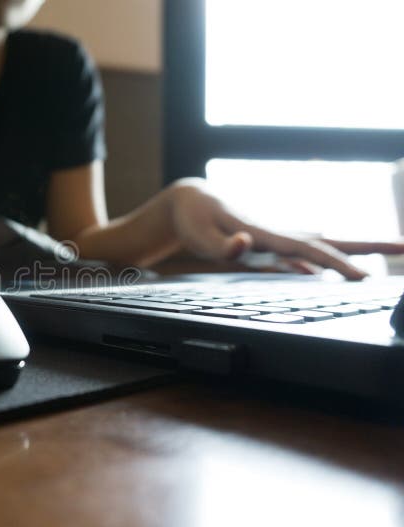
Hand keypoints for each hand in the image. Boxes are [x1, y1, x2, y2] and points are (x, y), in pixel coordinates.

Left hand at [168, 178, 403, 278]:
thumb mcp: (200, 237)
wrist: (191, 201)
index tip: (366, 277)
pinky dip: (325, 261)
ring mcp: (278, 238)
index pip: (312, 250)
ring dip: (354, 252)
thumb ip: (222, 245)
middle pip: (331, 242)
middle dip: (369, 246)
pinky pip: (307, 253)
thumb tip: (246, 244)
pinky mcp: (272, 245)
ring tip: (390, 254)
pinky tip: (331, 274)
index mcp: (268, 234)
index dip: (340, 264)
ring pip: (324, 246)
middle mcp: (280, 234)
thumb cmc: (194, 220)